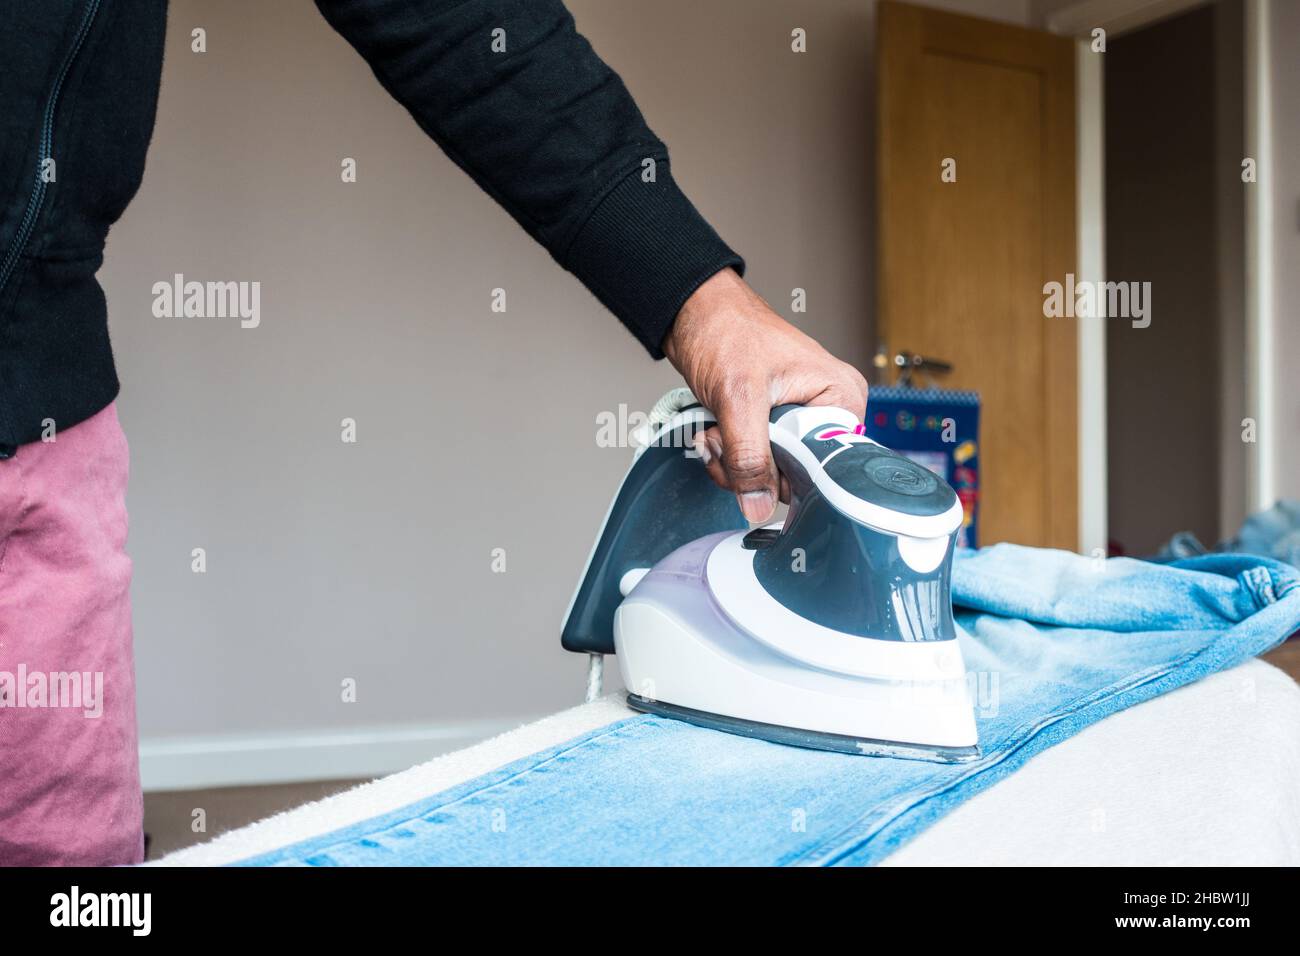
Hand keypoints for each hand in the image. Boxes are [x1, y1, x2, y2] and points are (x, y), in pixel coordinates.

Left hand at [663, 267, 867, 523]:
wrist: (692, 312)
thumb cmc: (725, 331)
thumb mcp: (739, 398)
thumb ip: (749, 456)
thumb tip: (758, 504)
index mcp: (840, 398)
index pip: (830, 465)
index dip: (789, 475)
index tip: (756, 465)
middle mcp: (826, 410)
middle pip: (798, 474)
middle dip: (751, 468)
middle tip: (724, 441)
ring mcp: (797, 418)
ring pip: (769, 472)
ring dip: (732, 463)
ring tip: (715, 431)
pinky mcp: (771, 424)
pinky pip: (754, 460)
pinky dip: (728, 454)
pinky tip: (714, 432)